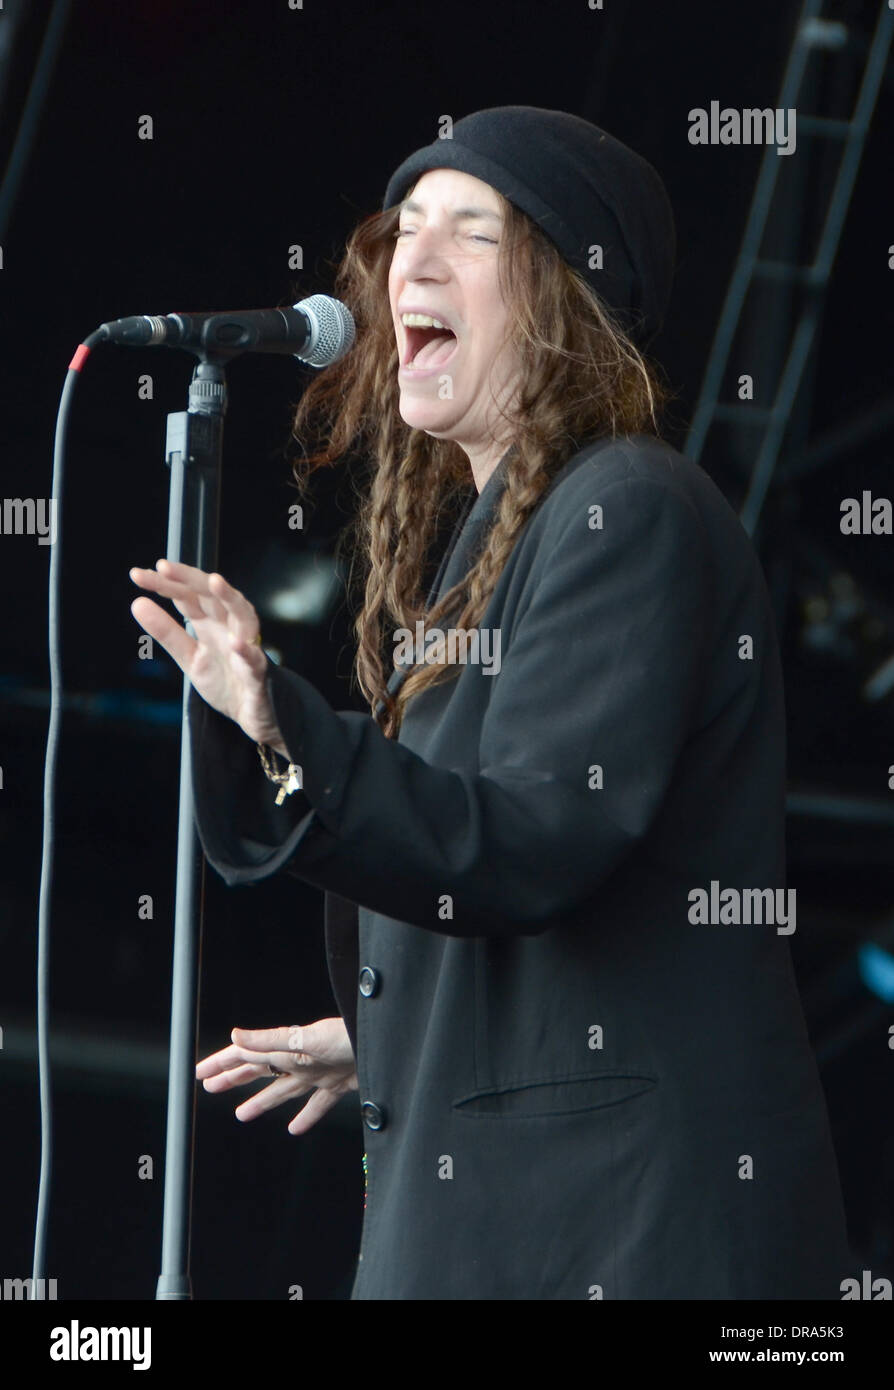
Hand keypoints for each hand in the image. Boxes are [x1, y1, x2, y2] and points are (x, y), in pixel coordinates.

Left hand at [129, 559, 286, 752]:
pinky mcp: (258, 675)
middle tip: (164, 567)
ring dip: (231, 598)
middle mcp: (230, 628)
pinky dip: (247, 652)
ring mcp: (247, 648)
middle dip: (190, 579)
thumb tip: (137, 603)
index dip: (165, 584)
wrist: (251, 714)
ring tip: (215, 581)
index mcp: (211, 624)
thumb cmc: (224, 681)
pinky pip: (255, 661)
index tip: (137, 575)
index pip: (187, 597)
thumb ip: (167, 632)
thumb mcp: (189, 657)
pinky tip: (236, 644)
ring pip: (244, 616)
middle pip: (213, 596)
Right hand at [195, 1019, 357, 1134]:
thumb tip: (236, 1036)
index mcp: (287, 1048)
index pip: (247, 1054)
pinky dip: (305, 1117)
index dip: (222, 1063)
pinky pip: (317, 1104)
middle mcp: (300, 1059)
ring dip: (261, 1101)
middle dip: (234, 1078)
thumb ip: (271, 1040)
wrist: (387, 1042)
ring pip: (283, 1089)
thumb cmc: (350, 1034)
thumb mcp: (306, 1038)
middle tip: (210, 1088)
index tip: (199, 1073)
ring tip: (241, 1115)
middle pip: (260, 1070)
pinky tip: (294, 1129)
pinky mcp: (339, 1083)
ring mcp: (319, 1072)